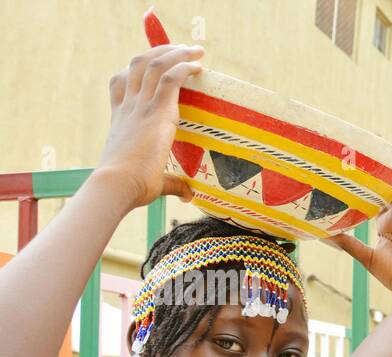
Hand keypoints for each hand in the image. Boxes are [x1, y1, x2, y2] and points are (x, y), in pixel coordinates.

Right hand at [95, 44, 202, 208]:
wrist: (118, 184)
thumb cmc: (130, 187)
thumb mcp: (153, 181)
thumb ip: (173, 184)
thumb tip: (189, 195)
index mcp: (120, 119)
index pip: (120, 83)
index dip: (134, 69)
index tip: (150, 64)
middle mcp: (128, 107)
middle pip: (138, 65)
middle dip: (159, 52)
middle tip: (180, 49)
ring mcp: (140, 107)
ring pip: (154, 65)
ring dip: (175, 52)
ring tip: (194, 50)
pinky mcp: (156, 111)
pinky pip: (170, 78)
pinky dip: (183, 66)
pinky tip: (197, 65)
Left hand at [329, 164, 391, 298]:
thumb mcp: (366, 257)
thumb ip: (348, 243)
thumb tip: (324, 233)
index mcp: (385, 226)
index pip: (373, 200)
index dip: (364, 187)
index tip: (351, 173)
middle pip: (387, 190)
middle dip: (379, 174)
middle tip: (365, 155)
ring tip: (384, 151)